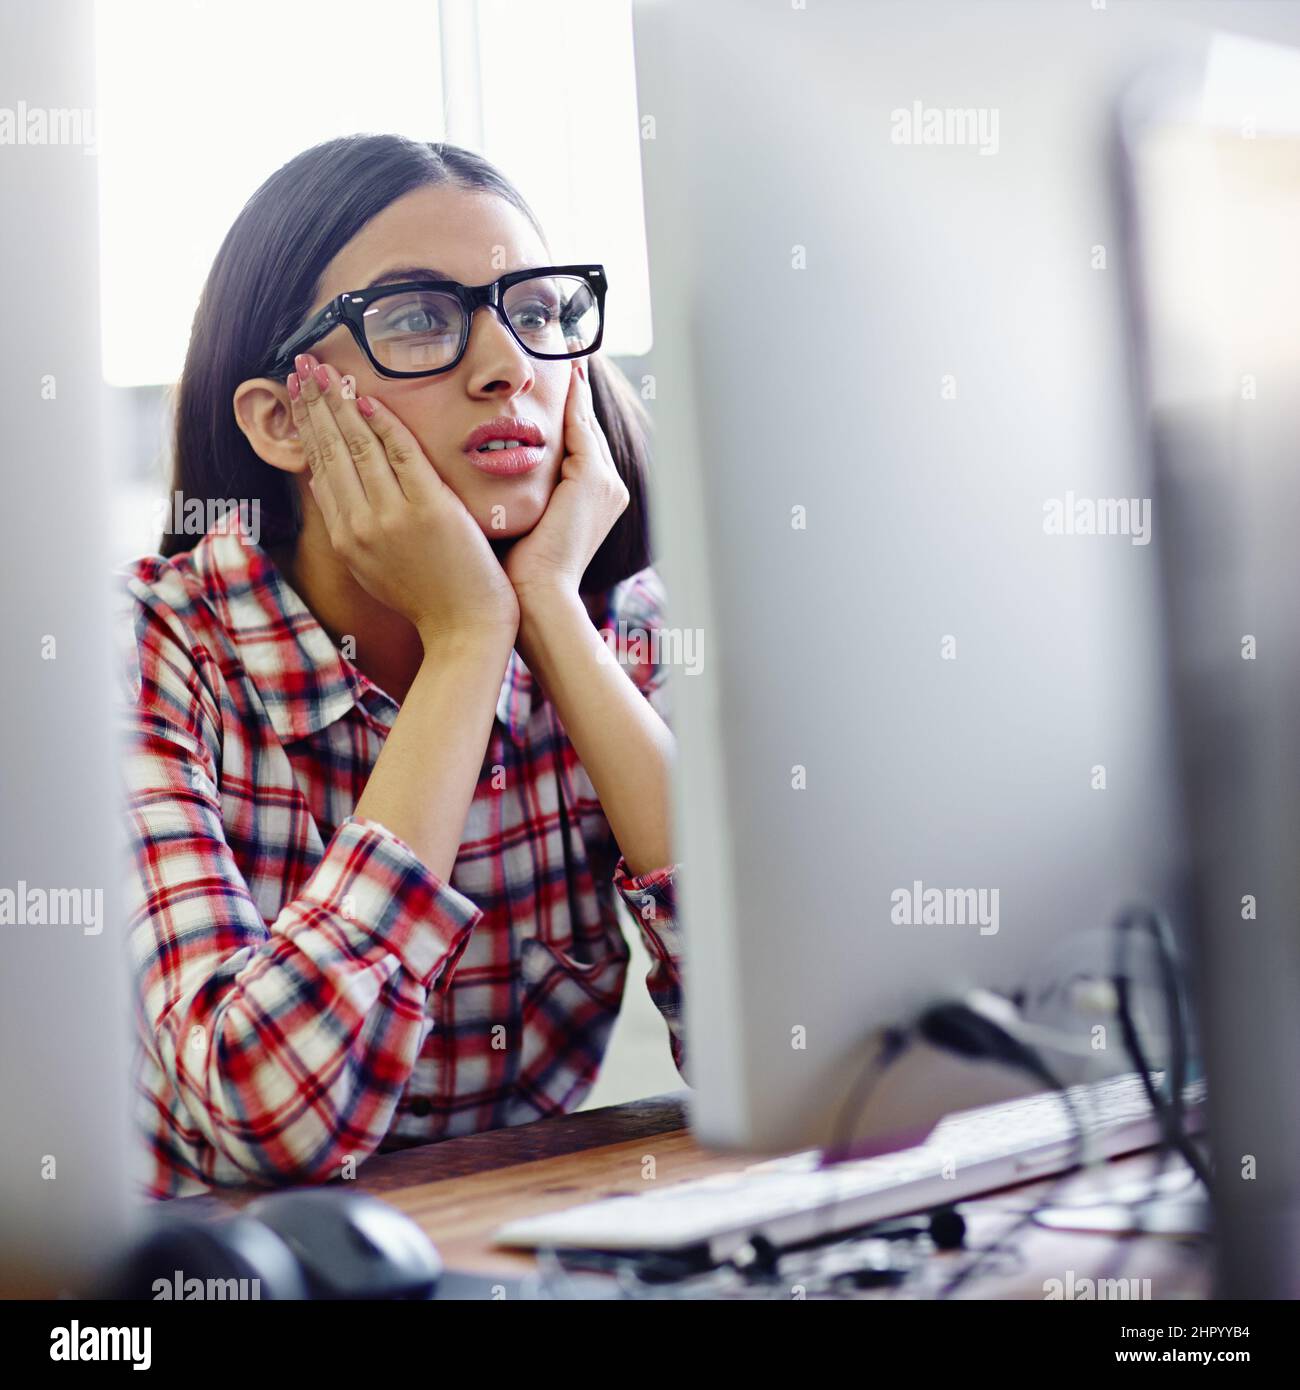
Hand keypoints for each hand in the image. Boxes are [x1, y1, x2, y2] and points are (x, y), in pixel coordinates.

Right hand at [289, 353, 518, 648]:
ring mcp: (393, 516)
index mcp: (346, 539)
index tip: (298, 397)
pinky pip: (401, 455)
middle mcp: (361, 525)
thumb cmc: (428, 600)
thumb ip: (353, 529)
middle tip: (301, 367)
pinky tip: (368, 400)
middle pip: (331, 451)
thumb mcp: (373, 569)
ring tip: (324, 370)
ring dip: (339, 403)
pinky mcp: (429, 509)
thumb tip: (325, 488)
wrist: (464, 630)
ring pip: (358, 447)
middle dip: (313, 405)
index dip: (307, 429)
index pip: (320, 470)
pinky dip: (384, 424)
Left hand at [503, 359, 628, 605]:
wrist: (536, 601)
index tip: (550, 384)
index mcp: (587, 500)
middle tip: (568, 353)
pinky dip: (572, 399)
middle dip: (575, 391)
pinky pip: (580, 426)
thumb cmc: (514, 576)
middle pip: (585, 426)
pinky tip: (564, 372)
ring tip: (567, 353)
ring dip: (574, 387)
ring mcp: (604, 484)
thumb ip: (504, 494)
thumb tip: (470, 473)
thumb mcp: (511, 524)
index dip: (564, 412)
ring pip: (585, 421)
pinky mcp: (594, 480)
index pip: (574, 443)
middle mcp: (604, 488)